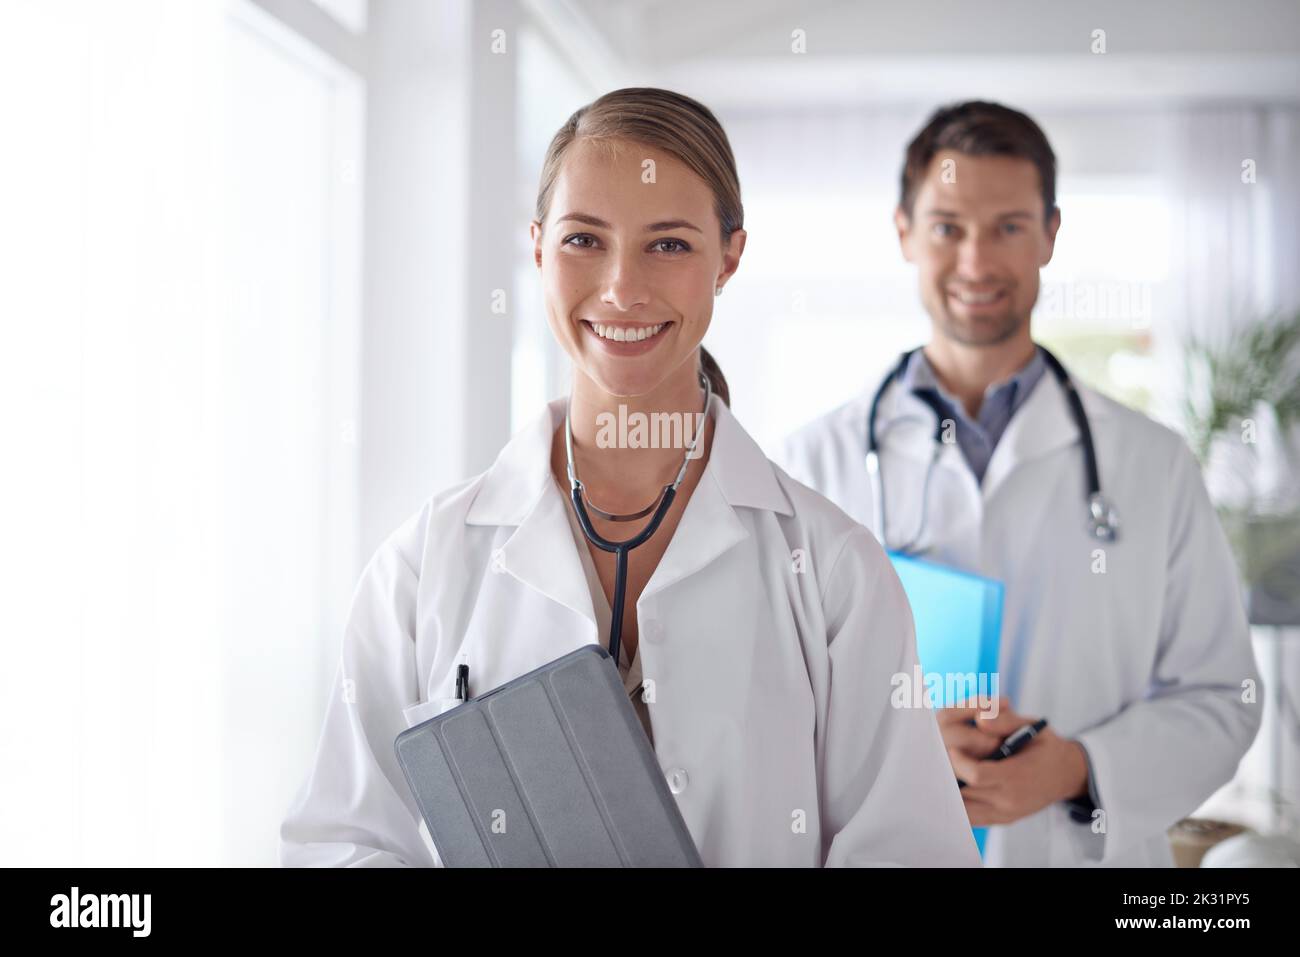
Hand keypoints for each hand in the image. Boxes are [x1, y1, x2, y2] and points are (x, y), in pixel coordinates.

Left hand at [937, 697, 1090, 827]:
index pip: (977, 775)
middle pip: (965, 793)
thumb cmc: (1045, 746)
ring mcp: (1005, 814)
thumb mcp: (1031, 726)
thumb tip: (980, 720)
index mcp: (1018, 776)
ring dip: (951, 793)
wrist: (1066, 773)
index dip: (959, 761)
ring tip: (945, 775)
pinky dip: (960, 806)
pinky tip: (955, 789)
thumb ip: (1005, 721)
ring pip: (964, 811)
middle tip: (941, 761)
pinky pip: (972, 819)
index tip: (953, 748)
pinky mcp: (1001, 820)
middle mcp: (1010, 800)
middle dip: (950, 775)